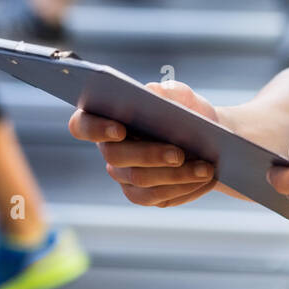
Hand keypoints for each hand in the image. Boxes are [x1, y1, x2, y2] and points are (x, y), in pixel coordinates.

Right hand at [68, 81, 220, 207]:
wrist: (207, 135)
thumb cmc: (185, 109)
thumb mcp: (181, 95)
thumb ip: (167, 91)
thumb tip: (152, 93)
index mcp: (108, 117)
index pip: (82, 124)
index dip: (95, 128)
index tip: (120, 129)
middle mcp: (109, 150)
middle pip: (116, 157)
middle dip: (149, 155)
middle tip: (179, 153)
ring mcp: (123, 175)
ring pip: (140, 181)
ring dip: (175, 175)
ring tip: (205, 167)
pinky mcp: (141, 194)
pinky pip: (156, 197)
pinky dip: (182, 188)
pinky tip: (203, 178)